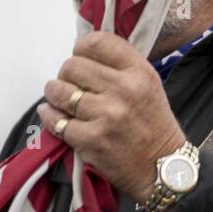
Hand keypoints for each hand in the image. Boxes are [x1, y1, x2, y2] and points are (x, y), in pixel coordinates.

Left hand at [38, 31, 186, 199]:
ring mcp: (106, 115)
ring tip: (60, 99)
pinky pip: (56, 120)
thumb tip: (84, 53)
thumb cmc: (154, 126)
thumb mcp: (149, 86)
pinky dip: (50, 117)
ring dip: (54, 94)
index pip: (97, 42)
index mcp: (139, 72)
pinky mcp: (91, 139)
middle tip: (72, 84)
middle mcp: (123, 90)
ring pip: (59, 90)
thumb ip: (121, 67)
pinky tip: (54, 115)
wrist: (162, 168)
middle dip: (67, 74)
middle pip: (72, 66)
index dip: (81, 48)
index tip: (81, 57)